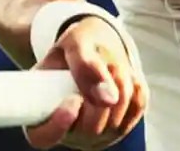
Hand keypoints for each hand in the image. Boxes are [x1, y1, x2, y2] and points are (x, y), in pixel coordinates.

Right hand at [24, 17, 147, 149]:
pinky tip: (121, 74)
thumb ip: (83, 65)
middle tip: (102, 63)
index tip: (73, 100)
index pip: (43, 137)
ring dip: (119, 85)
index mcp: (42, 114)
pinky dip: (133, 85)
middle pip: (89, 129)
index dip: (57, 125)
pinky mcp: (124, 124)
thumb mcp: (74, 42)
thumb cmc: (77, 48)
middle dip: (99, 92)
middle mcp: (70, 132)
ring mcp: (99, 133)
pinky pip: (137, 108)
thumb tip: (109, 98)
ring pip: (116, 121)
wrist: (97, 46)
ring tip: (111, 64)